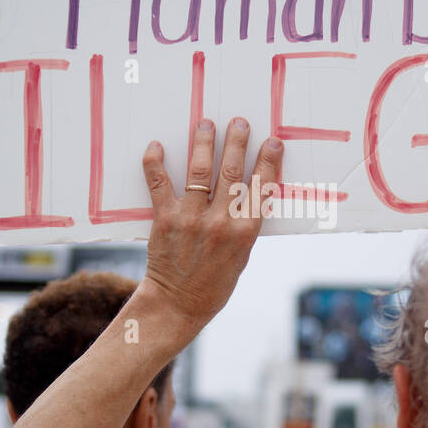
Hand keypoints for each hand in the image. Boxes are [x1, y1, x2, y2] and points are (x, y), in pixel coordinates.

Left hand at [139, 118, 281, 329]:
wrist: (178, 305)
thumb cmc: (214, 282)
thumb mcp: (243, 256)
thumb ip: (246, 224)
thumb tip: (252, 191)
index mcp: (245, 232)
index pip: (261, 188)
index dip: (268, 161)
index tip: (272, 141)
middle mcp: (221, 222)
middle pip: (232, 172)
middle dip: (237, 142)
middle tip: (239, 122)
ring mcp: (192, 220)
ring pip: (200, 171)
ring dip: (204, 143)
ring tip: (206, 123)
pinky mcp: (166, 220)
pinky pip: (159, 185)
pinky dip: (155, 163)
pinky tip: (156, 146)